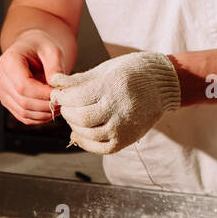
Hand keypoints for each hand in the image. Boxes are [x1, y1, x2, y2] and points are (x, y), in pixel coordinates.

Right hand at [0, 30, 66, 124]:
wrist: (32, 48)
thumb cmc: (41, 46)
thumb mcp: (52, 50)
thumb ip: (55, 67)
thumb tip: (57, 87)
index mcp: (9, 61)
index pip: (23, 86)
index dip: (43, 94)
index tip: (61, 94)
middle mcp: (1, 77)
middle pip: (23, 100)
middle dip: (46, 105)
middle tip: (65, 102)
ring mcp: (2, 91)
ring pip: (23, 111)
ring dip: (44, 113)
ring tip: (61, 106)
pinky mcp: (8, 101)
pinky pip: (23, 116)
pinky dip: (39, 118)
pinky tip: (52, 110)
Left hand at [49, 51, 181, 153]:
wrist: (162, 85)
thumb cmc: (131, 72)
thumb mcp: (105, 70)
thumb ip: (79, 79)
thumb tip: (54, 83)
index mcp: (114, 86)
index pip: (77, 97)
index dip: (61, 97)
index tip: (57, 94)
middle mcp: (120, 108)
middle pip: (81, 117)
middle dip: (67, 111)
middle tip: (66, 105)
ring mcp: (125, 126)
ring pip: (88, 133)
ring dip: (74, 126)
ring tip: (75, 116)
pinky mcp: (128, 138)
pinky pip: (101, 147)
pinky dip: (86, 142)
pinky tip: (80, 133)